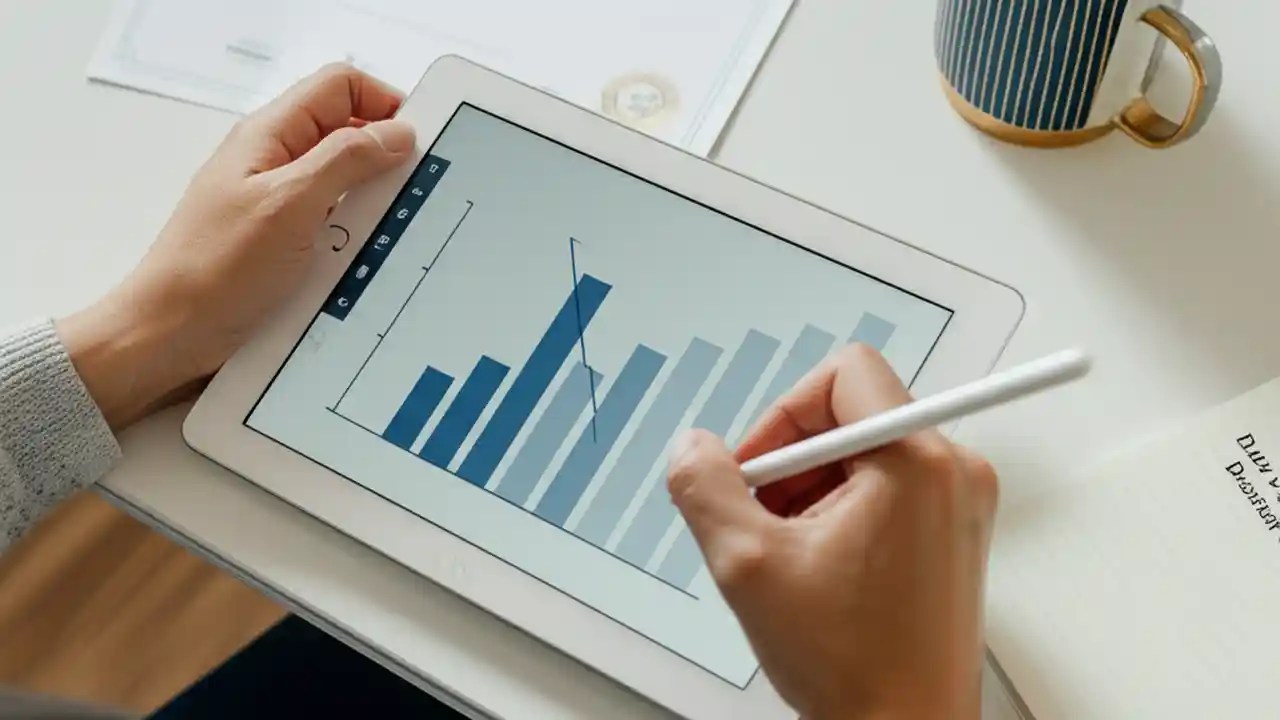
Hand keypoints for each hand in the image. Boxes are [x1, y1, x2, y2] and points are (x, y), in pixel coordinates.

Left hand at [58, 64, 415, 428]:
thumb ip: (345, 160)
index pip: (340, 86)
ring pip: (343, 178)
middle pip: (345, 130)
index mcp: (269, 134)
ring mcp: (276, 198)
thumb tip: (396, 133)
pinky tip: (356, 257)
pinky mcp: (281, 236)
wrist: (170, 334)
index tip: (417, 143)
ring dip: (368, 201)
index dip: (384, 102)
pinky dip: (352, 231)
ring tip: (375, 231)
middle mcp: (273, 158)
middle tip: (405, 192)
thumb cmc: (214, 270)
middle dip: (382, 156)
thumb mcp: (290, 205)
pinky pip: (332, 218)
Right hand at [668, 345, 997, 719]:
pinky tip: (815, 564)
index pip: (845, 372)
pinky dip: (839, 511)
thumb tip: (692, 448)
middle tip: (760, 516)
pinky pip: (886, 487)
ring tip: (787, 552)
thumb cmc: (857, 666)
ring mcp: (959, 503)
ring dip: (810, 490)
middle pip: (852, 412)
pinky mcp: (952, 531)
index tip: (757, 468)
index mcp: (916, 464)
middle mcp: (952, 473)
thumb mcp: (748, 566)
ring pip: (864, 453)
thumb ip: (706, 488)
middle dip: (790, 461)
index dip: (783, 414)